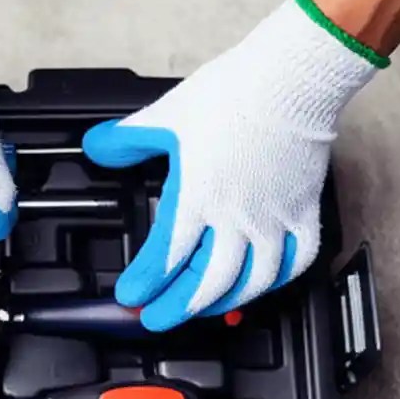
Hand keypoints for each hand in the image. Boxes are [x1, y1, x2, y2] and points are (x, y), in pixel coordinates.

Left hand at [83, 0, 380, 330]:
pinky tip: (263, 284)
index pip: (165, 258)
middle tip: (157, 319)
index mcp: (198, 198)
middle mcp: (236, 218)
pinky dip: (278, 280)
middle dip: (178, 308)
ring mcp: (273, 218)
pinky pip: (297, 260)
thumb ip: (127, 140)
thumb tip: (95, 147)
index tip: (130, 299)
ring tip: (203, 310)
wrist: (291, 79)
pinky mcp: (304, 210)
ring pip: (251, 282)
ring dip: (223, 303)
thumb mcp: (164, 116)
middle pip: (206, 283)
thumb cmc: (233, 95)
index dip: (145, 285)